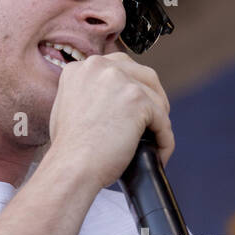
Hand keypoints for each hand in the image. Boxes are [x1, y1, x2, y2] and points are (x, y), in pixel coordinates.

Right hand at [45, 52, 173, 189]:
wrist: (71, 168)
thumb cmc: (69, 150)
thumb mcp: (69, 107)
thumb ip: (89, 94)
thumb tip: (112, 100)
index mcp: (82, 68)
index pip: (120, 68)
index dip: (133, 88)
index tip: (136, 110)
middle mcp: (99, 67)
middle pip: (144, 76)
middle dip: (153, 99)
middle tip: (153, 124)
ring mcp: (120, 80)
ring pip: (157, 99)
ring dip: (160, 121)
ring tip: (156, 142)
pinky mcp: (137, 100)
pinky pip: (163, 121)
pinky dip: (165, 140)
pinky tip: (159, 154)